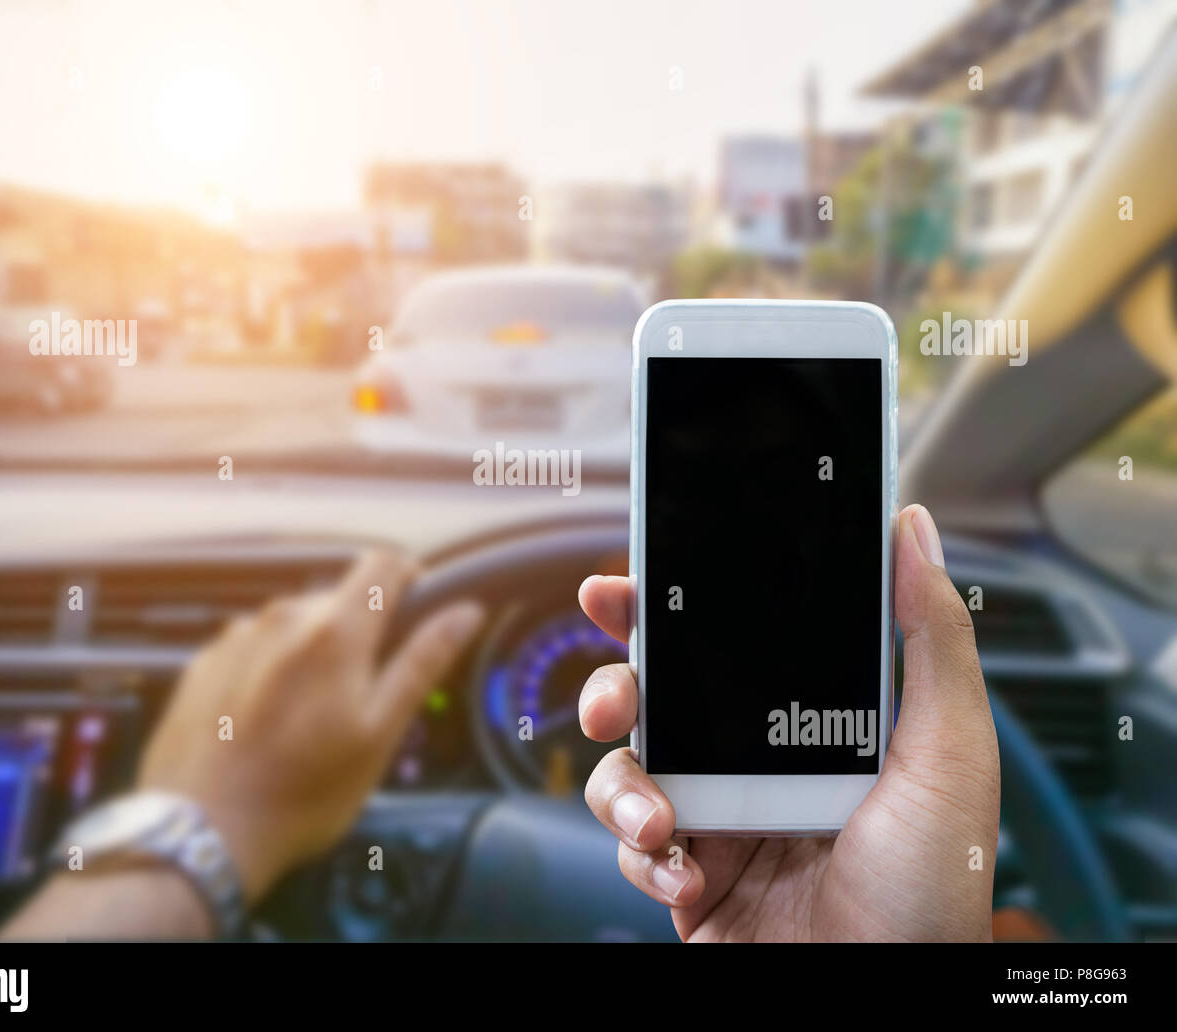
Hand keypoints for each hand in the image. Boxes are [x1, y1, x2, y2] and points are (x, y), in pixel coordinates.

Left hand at [138, 550, 483, 902]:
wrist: (201, 831)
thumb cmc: (303, 792)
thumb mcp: (381, 733)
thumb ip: (423, 662)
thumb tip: (465, 611)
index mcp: (334, 629)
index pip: (383, 564)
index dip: (410, 578)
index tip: (418, 610)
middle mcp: (281, 617)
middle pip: (339, 597)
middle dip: (362, 631)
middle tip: (367, 694)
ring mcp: (236, 637)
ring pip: (295, 624)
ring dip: (314, 651)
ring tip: (312, 717)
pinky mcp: (203, 663)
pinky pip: (254, 648)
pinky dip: (272, 670)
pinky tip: (268, 722)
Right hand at [577, 503, 999, 940]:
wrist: (883, 998)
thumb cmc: (936, 889)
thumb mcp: (948, 752)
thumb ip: (930, 639)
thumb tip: (914, 530)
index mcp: (810, 721)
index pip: (729, 644)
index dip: (670, 608)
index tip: (625, 587)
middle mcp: (755, 763)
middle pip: (657, 696)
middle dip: (616, 685)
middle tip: (613, 700)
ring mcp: (717, 819)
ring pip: (626, 767)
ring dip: (622, 786)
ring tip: (660, 820)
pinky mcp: (688, 875)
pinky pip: (632, 844)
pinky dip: (643, 855)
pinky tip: (684, 875)